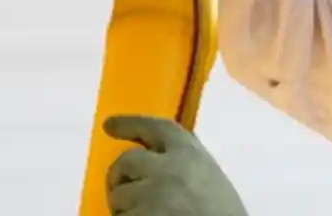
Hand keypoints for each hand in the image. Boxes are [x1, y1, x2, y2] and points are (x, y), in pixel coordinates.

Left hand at [104, 115, 247, 215]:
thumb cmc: (222, 214)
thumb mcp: (208, 177)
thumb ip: (182, 162)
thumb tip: (147, 160)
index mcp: (190, 153)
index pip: (154, 127)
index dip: (130, 124)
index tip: (109, 125)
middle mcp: (169, 167)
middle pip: (126, 161)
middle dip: (118, 177)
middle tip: (121, 194)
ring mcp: (154, 195)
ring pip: (118, 195)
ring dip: (123, 208)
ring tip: (143, 214)